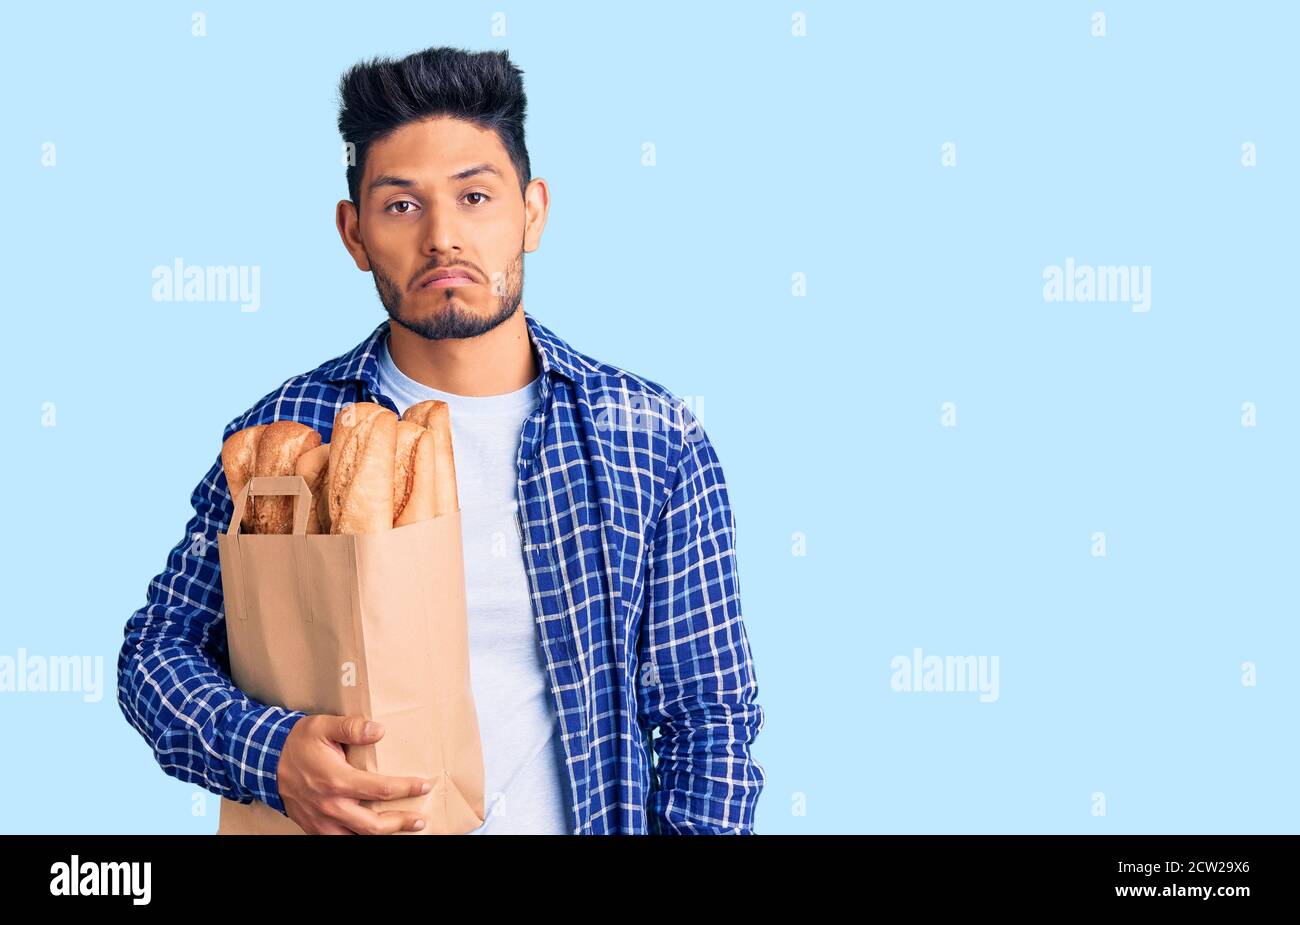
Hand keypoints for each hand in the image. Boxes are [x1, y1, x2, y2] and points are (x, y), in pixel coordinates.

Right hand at [277, 714, 433, 834]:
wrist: (265, 762)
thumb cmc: (298, 743)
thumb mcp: (323, 726)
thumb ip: (352, 727)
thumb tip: (379, 730)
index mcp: (337, 780)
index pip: (381, 789)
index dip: (407, 788)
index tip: (424, 784)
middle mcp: (331, 806)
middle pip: (374, 825)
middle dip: (401, 823)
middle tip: (421, 820)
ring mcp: (322, 820)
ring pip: (359, 838)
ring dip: (384, 835)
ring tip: (404, 829)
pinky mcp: (315, 827)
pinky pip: (341, 840)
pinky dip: (360, 838)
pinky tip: (375, 832)